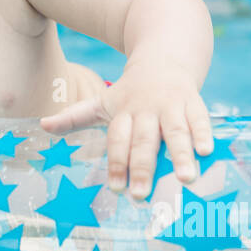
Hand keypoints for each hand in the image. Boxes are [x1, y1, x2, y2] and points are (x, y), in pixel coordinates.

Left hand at [40, 63, 213, 198]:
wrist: (163, 55)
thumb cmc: (130, 91)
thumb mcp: (102, 102)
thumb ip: (75, 117)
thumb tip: (42, 125)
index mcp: (123, 113)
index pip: (117, 140)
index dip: (117, 162)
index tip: (116, 189)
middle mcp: (147, 110)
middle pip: (144, 140)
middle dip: (143, 167)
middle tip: (142, 195)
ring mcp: (171, 106)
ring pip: (175, 132)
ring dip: (180, 155)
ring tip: (186, 180)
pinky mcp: (194, 102)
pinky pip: (200, 119)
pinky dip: (204, 134)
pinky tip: (208, 152)